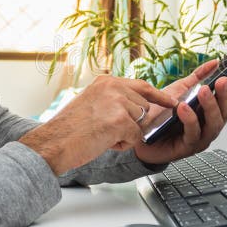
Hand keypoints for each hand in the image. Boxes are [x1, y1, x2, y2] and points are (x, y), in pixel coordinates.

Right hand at [19, 75, 176, 174]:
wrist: (54, 143)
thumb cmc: (69, 129)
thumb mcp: (92, 102)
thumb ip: (113, 100)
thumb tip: (136, 108)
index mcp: (106, 81)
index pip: (142, 86)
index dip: (159, 96)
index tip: (172, 101)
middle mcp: (113, 87)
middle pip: (143, 107)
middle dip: (132, 123)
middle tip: (107, 130)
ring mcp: (118, 102)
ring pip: (140, 123)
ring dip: (126, 134)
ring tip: (102, 134)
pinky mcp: (120, 120)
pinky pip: (135, 137)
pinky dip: (122, 144)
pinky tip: (104, 141)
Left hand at [133, 60, 226, 165]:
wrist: (140, 134)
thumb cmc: (162, 114)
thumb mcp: (180, 90)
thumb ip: (197, 77)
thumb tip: (214, 63)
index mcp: (209, 113)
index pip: (226, 100)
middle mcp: (208, 126)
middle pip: (224, 112)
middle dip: (224, 95)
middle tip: (221, 80)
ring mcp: (200, 138)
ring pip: (213, 124)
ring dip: (210, 106)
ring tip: (203, 91)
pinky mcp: (187, 147)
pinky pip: (192, 134)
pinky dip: (190, 119)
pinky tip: (184, 107)